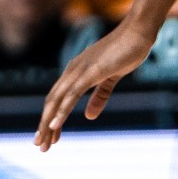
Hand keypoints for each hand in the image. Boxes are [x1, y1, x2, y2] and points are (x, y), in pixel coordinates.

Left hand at [34, 20, 155, 150]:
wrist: (138, 32)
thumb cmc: (126, 51)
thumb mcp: (111, 78)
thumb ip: (100, 96)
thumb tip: (89, 116)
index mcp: (75, 72)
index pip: (57, 99)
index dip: (50, 118)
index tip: (48, 138)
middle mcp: (72, 71)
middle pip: (52, 102)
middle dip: (44, 125)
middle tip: (40, 146)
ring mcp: (80, 70)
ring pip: (57, 101)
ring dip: (49, 123)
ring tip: (44, 142)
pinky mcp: (91, 72)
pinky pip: (72, 94)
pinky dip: (62, 111)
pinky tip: (55, 125)